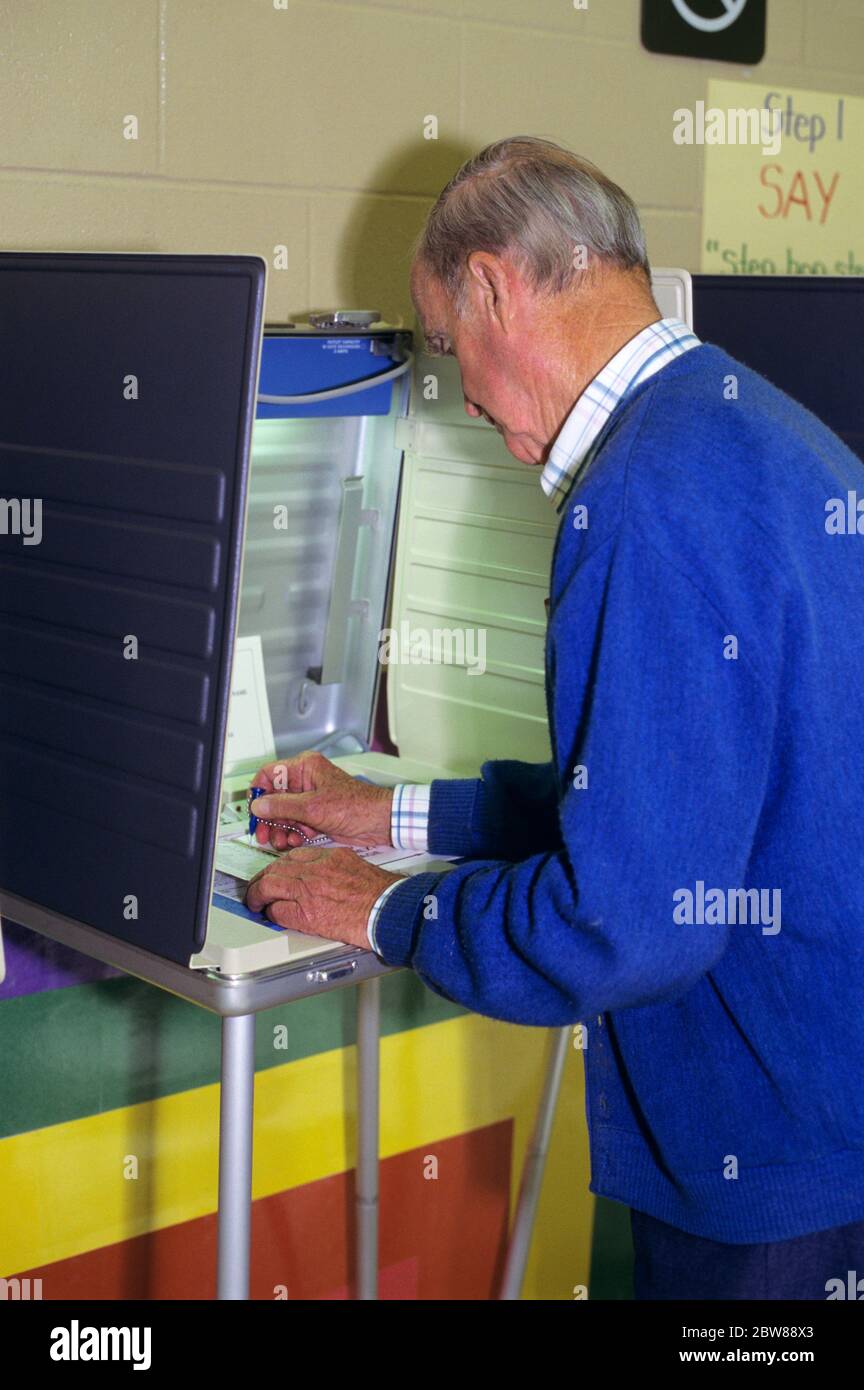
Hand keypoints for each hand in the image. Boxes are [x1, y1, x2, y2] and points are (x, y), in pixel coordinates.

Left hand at [245, 845, 406, 947]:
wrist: (386, 909)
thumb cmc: (379, 892)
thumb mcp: (354, 864)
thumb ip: (332, 865)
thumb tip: (320, 873)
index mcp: (326, 856)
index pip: (292, 856)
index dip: (278, 866)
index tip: (275, 873)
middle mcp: (314, 870)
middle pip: (274, 869)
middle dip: (261, 879)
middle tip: (257, 888)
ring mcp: (307, 891)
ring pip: (268, 887)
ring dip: (258, 895)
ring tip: (256, 902)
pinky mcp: (306, 914)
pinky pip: (277, 911)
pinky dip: (271, 913)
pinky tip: (272, 915)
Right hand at [249, 751, 392, 850]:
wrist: (378, 823)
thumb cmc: (356, 806)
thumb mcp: (312, 807)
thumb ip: (282, 806)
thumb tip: (258, 805)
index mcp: (305, 767)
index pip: (270, 774)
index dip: (259, 792)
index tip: (254, 810)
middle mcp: (306, 781)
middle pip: (274, 798)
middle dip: (269, 818)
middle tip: (263, 834)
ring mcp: (310, 799)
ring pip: (284, 814)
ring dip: (281, 829)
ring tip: (282, 841)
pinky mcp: (316, 815)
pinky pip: (295, 824)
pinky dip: (293, 834)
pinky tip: (296, 841)